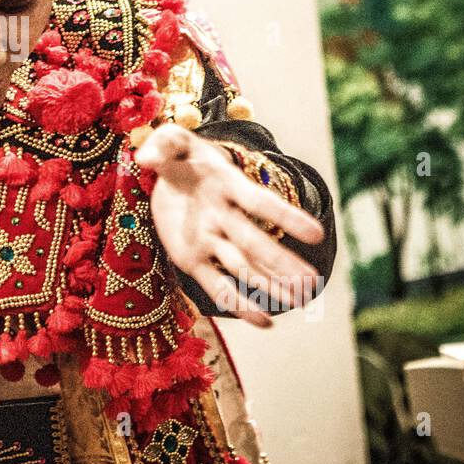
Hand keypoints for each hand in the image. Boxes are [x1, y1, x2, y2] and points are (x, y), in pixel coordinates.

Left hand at [134, 123, 325, 327]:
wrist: (171, 172)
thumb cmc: (177, 155)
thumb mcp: (171, 142)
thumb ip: (162, 146)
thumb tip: (146, 158)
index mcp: (225, 186)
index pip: (259, 203)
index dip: (286, 217)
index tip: (316, 234)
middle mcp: (223, 216)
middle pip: (254, 242)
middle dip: (280, 262)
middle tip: (311, 282)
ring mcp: (210, 240)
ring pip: (243, 266)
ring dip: (268, 285)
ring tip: (298, 303)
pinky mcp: (193, 259)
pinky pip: (217, 284)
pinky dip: (238, 303)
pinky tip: (263, 322)